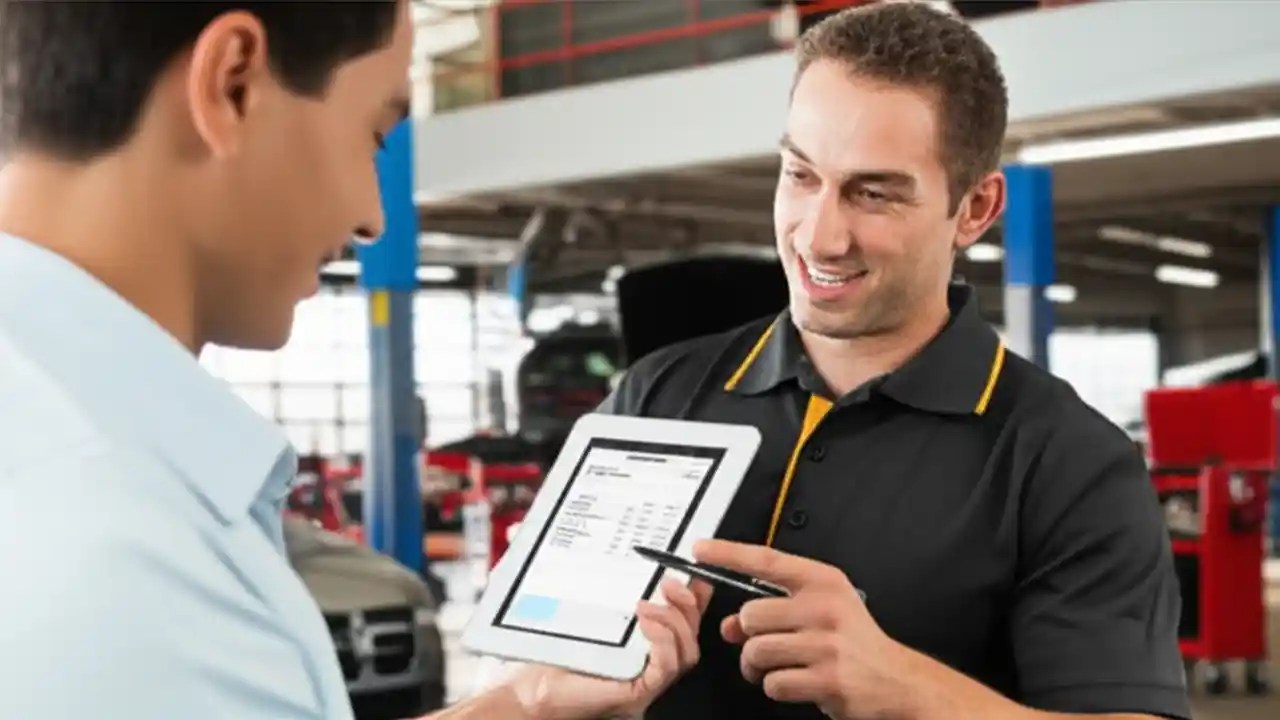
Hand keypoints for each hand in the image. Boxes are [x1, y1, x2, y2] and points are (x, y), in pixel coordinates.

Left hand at [509, 578, 711, 719]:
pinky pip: (666, 668)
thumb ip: (612, 593)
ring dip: (674, 622)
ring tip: (646, 606)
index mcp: (647, 644)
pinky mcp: (638, 693)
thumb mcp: (590, 614)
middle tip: (668, 583)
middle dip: (688, 605)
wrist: (534, 690)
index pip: (685, 620)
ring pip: (686, 653)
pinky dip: (663, 642)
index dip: (697, 596)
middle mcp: (653, 664)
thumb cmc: (556, 654)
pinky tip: (646, 623)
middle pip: (692, 635)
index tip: (692, 572)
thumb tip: (625, 557)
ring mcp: (649, 682)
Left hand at [694, 539, 914, 719]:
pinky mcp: (828, 679)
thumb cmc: (854, 642)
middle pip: (751, 615)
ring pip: (756, 651)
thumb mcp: (820, 613)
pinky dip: (777, 688)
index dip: (728, 553)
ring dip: (757, 667)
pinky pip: (773, 683)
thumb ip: (774, 611)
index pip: (766, 560)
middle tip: (766, 646)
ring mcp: (826, 644)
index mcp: (823, 581)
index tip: (700, 548)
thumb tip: (729, 625)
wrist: (896, 680)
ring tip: (779, 667)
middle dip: (749, 636)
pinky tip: (799, 683)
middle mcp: (824, 607)